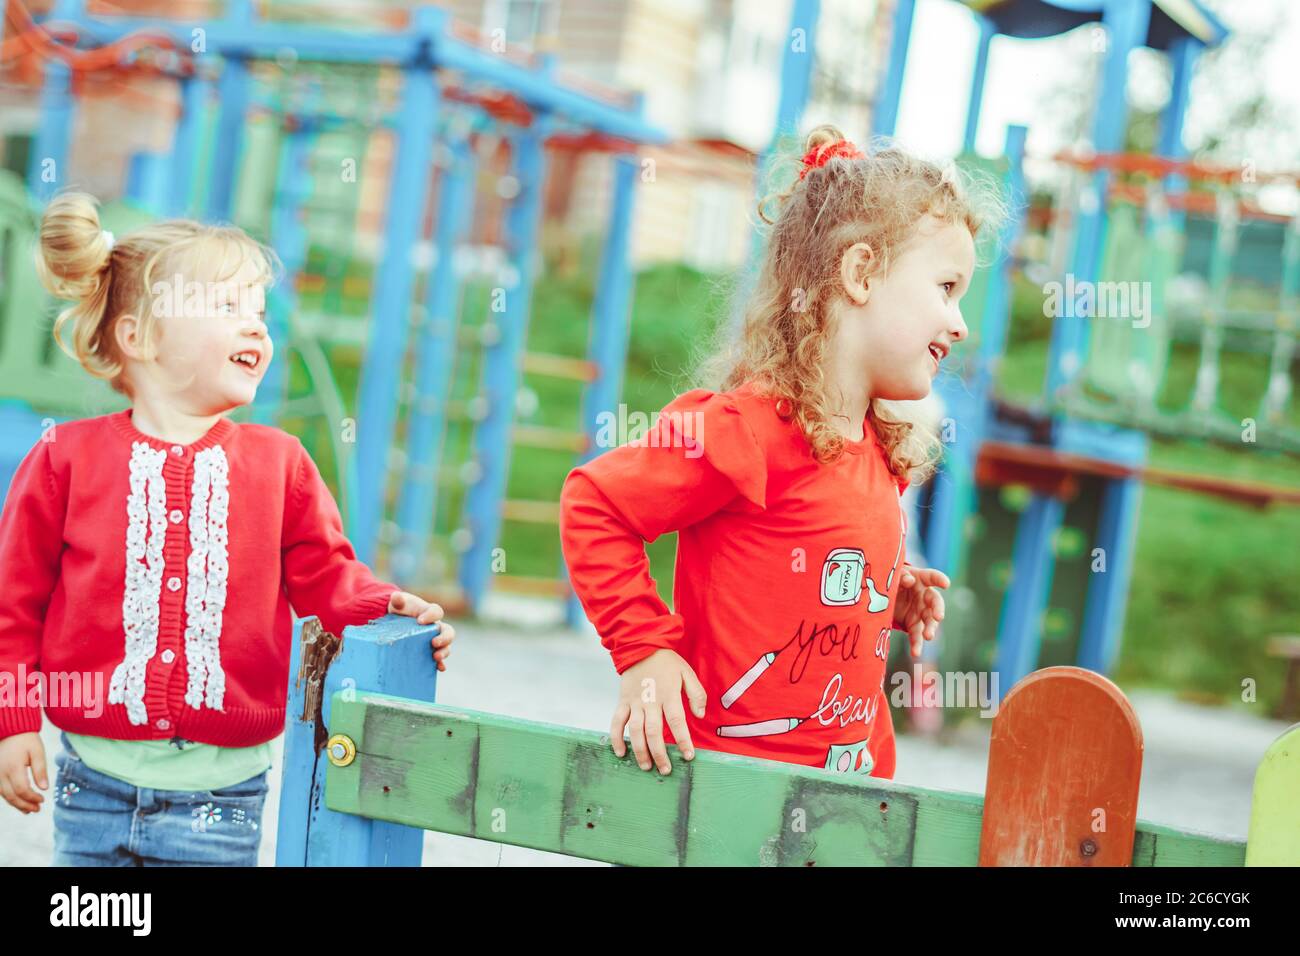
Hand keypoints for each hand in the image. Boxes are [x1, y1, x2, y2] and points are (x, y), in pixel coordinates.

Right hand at [0, 732, 46, 813]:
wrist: (10, 730)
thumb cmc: (26, 740)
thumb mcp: (37, 751)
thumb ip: (40, 770)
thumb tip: (44, 788)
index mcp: (13, 767)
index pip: (22, 790)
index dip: (32, 798)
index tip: (43, 800)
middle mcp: (1, 773)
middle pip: (11, 796)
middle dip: (24, 805)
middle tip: (37, 809)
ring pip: (4, 795)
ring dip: (16, 804)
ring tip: (29, 810)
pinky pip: (0, 790)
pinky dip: (9, 797)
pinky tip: (18, 801)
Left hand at [388, 591, 455, 671]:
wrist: (396, 622)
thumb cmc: (401, 610)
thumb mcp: (398, 603)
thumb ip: (398, 600)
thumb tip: (396, 597)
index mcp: (430, 613)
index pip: (437, 612)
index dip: (432, 616)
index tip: (420, 620)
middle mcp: (436, 627)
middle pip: (448, 631)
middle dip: (444, 638)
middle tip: (434, 642)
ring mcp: (434, 640)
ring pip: (446, 646)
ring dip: (444, 651)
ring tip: (436, 657)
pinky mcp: (429, 651)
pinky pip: (439, 658)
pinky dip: (441, 664)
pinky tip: (439, 668)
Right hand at [611, 648, 706, 774]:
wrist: (640, 646)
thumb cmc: (666, 662)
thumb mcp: (687, 672)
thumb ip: (696, 693)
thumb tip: (699, 715)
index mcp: (668, 694)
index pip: (676, 721)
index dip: (683, 740)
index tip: (688, 755)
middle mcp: (650, 701)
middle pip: (654, 732)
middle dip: (660, 754)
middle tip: (666, 770)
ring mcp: (634, 702)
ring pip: (635, 731)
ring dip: (640, 751)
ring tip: (646, 767)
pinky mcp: (623, 702)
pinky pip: (617, 722)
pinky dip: (617, 738)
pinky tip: (621, 753)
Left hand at [892, 564, 948, 658]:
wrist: (887, 595)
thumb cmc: (895, 580)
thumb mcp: (895, 576)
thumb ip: (902, 576)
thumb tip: (910, 580)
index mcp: (921, 579)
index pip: (932, 577)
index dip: (940, 579)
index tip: (946, 584)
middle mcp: (925, 597)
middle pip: (935, 603)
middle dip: (938, 610)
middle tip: (938, 617)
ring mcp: (921, 612)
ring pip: (929, 621)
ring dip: (930, 629)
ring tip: (928, 636)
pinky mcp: (913, 625)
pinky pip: (916, 635)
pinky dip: (916, 644)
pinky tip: (915, 653)